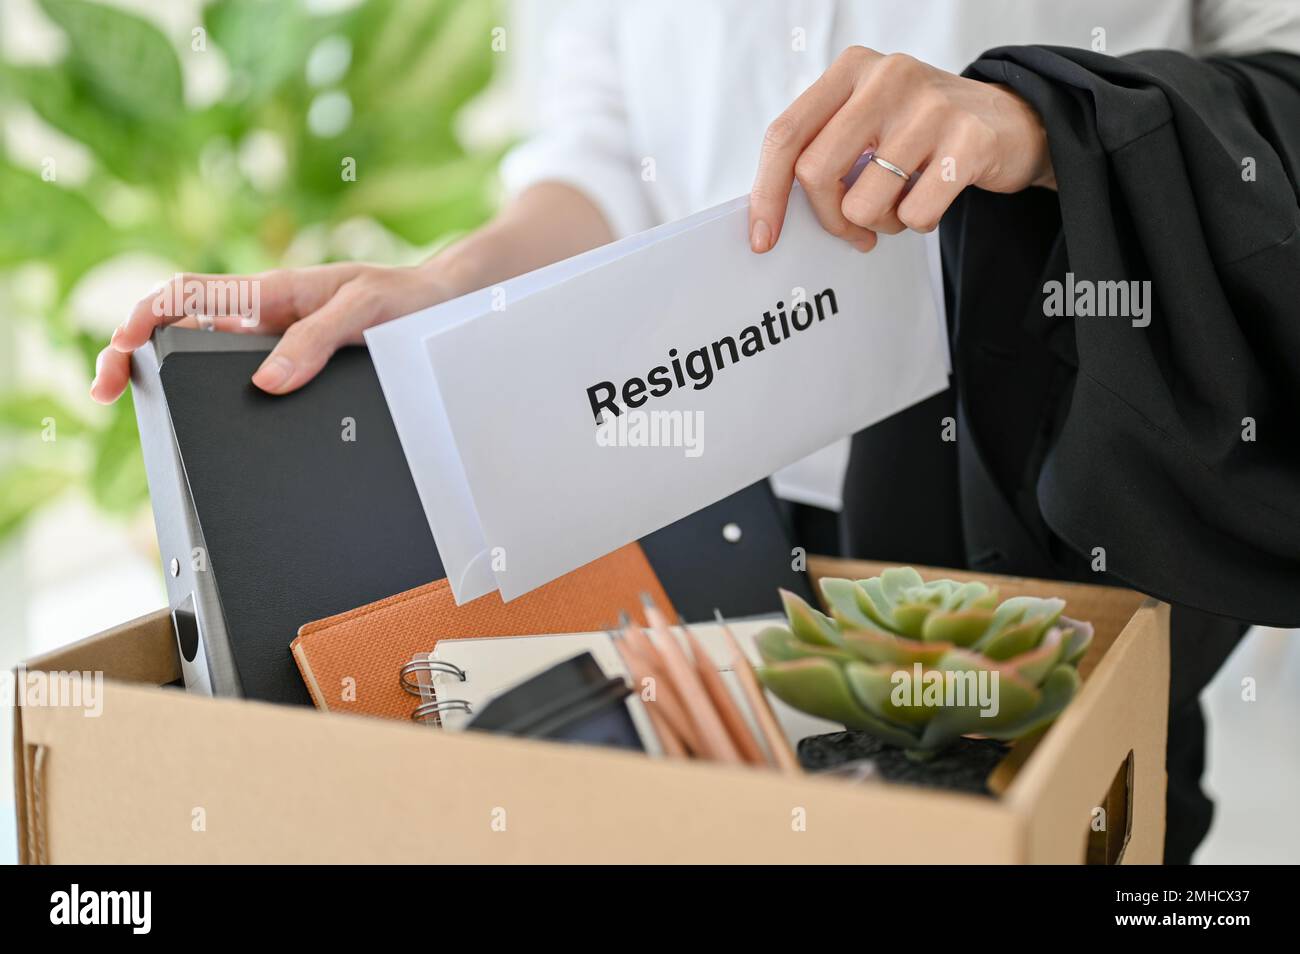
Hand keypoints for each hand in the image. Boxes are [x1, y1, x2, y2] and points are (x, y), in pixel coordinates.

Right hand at [89, 262, 457, 402]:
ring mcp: (277, 343)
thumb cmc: (405, 298)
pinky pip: (242, 378)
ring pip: (205, 355)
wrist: (444, 305)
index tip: (122, 348)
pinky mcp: (296, 365)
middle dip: (134, 351)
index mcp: (273, 291)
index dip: (144, 315)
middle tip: (105, 388)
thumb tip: (267, 382)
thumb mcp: (364, 310)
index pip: (189, 293)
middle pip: (180, 326)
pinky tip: (196, 416)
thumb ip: (316, 339)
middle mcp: (266, 317)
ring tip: (136, 404)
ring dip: (165, 374)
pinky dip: (210, 393)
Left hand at [748, 47, 1053, 253]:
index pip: (786, 136)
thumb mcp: (867, 118)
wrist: (1014, 120)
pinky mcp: (970, 141)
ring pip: (864, 203)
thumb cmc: (923, 129)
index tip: (763, 238)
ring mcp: (931, 106)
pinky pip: (915, 215)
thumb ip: (823, 147)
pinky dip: (918, 224)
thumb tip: (775, 211)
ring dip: (881, 222)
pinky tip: (933, 200)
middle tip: (855, 229)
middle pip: (816, 174)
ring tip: (903, 203)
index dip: (767, 194)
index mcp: (851, 69)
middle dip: (831, 218)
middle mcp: (888, 77)